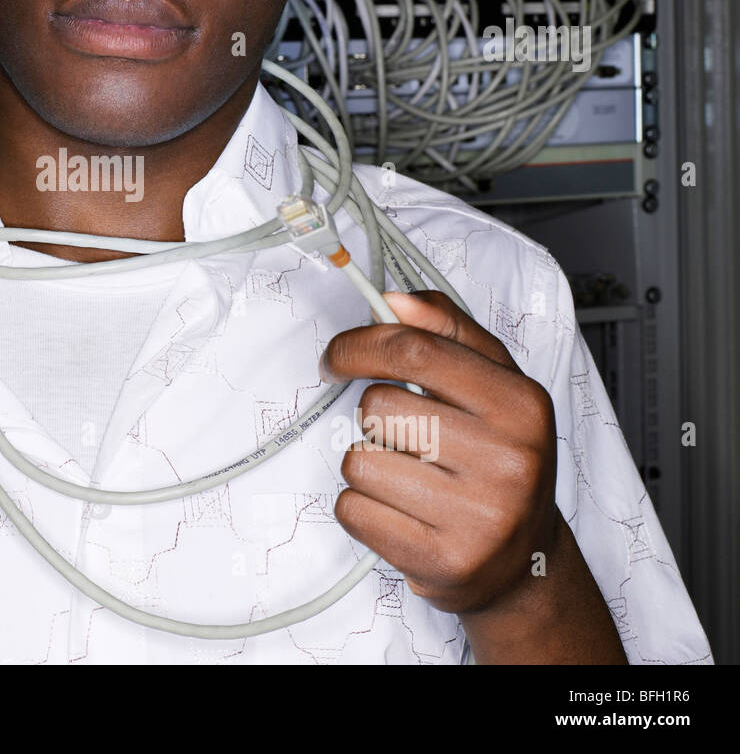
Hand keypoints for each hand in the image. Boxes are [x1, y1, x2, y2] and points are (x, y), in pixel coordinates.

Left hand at [320, 290, 560, 615]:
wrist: (524, 561)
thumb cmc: (500, 461)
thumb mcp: (494, 384)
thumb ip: (447, 330)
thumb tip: (392, 300)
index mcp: (521, 404)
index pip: (414, 351)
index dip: (358, 346)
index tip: (337, 357)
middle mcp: (508, 460)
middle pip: (377, 407)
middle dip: (373, 418)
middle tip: (405, 438)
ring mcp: (479, 517)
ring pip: (358, 461)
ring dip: (367, 465)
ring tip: (410, 479)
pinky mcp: (444, 561)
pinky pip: (353, 510)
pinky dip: (362, 508)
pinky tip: (402, 513)